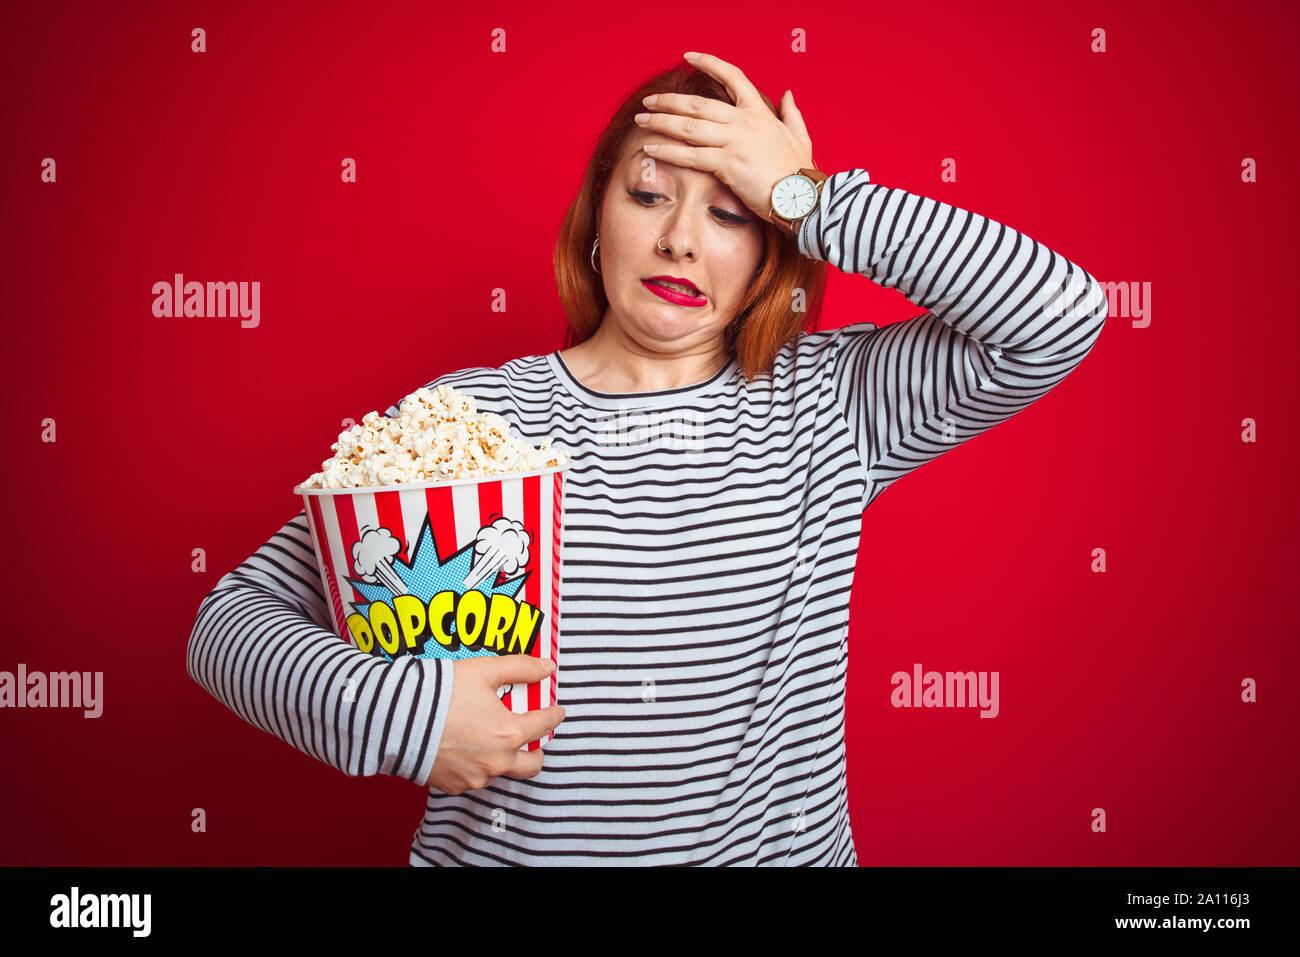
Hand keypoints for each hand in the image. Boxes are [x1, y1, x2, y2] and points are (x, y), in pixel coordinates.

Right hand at [424, 654, 565, 794]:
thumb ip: (520, 667)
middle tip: (531, 736)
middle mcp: (496, 761)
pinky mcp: (454, 786)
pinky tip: (465, 746)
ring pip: (501, 771)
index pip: (544, 725)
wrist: (396, 719)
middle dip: (536, 750)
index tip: (556, 710)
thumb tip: (546, 667)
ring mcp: (475, 777)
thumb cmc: (439, 693)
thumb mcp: (484, 670)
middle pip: (532, 764)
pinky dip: (475, 764)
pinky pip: (473, 777)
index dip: (553, 714)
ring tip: (489, 736)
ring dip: (502, 756)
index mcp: (508, 733)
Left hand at [634, 51, 815, 225]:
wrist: (802, 195)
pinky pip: (690, 155)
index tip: (689, 57)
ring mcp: (733, 142)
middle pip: (698, 104)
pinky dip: (667, 151)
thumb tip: (788, 94)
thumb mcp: (800, 135)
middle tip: (649, 102)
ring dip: (661, 122)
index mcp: (759, 111)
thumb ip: (791, 113)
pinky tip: (650, 148)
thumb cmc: (800, 170)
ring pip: (689, 126)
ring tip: (641, 120)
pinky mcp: (726, 165)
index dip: (709, 63)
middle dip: (669, 101)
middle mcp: (743, 122)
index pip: (732, 77)